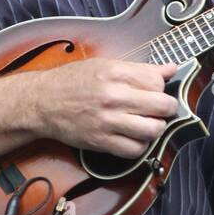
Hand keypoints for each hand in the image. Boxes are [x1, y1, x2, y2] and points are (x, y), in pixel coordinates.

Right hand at [31, 58, 179, 158]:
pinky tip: (135, 137)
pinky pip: (135, 149)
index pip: (157, 81)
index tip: (155, 90)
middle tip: (162, 108)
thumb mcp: (105, 65)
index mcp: (114, 73)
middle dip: (168, 108)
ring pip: (153, 130)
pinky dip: (141, 145)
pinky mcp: (101, 141)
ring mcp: (107, 121)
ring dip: (156, 128)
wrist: (42, 102)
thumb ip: (140, 68)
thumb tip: (171, 68)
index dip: (160, 86)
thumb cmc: (72, 81)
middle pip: (162, 105)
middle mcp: (112, 96)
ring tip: (149, 123)